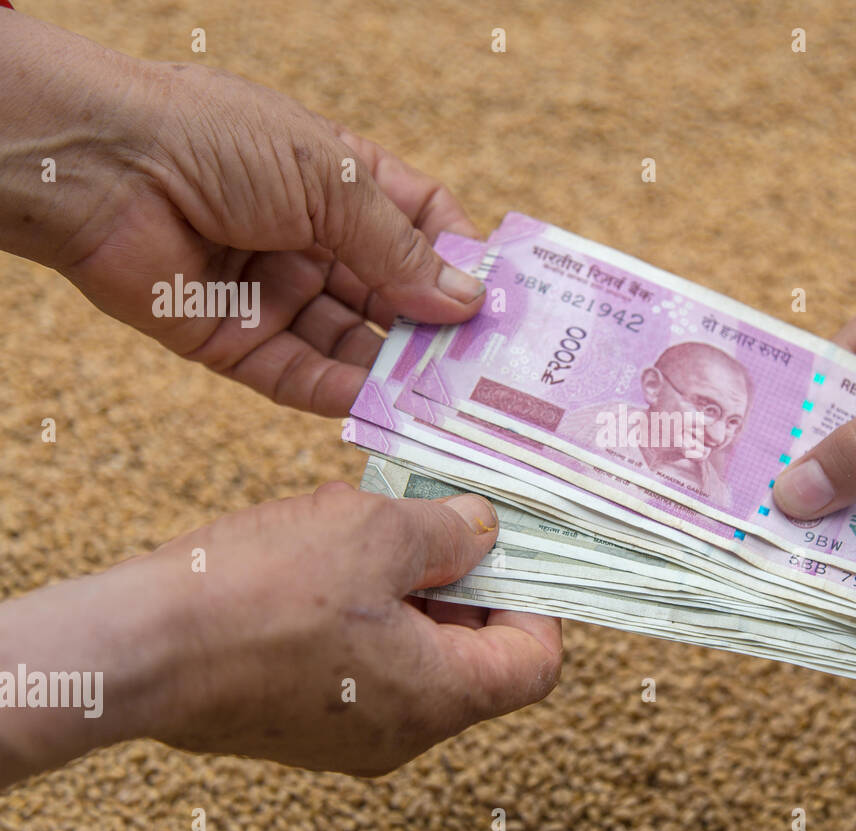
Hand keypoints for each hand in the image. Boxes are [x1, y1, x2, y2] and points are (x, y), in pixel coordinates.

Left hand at [0, 13, 484, 416]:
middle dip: (438, 325)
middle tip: (487, 363)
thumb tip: (466, 300)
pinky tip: (387, 408)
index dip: (459, 256)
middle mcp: (311, 238)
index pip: (420, 221)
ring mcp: (276, 291)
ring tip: (449, 395)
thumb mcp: (328, 179)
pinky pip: (301, 375)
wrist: (98, 167)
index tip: (499, 295)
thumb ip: (397, 248)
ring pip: (354, 341)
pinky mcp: (236, 340)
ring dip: (400, 367)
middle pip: (393, 291)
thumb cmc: (214, 140)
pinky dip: (344, 393)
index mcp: (337, 180)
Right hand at [0, 484, 561, 784]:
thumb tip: (481, 529)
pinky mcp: (297, 717)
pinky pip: (354, 657)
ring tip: (354, 524)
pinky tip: (312, 553)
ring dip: (397, 579)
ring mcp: (345, 731)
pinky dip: (352, 603)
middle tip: (427, 518)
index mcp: (438, 698)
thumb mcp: (375, 532)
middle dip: (457, 576)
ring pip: (408, 648)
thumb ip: (446, 531)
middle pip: (471, 653)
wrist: (133, 649)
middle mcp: (400, 730)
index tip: (507, 548)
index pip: (533, 662)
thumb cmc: (257, 595)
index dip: (534, 598)